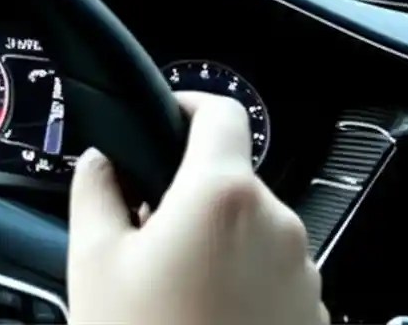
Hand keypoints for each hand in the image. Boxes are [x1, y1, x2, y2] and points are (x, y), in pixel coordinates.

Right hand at [69, 91, 326, 324]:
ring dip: (216, 244)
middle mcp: (276, 224)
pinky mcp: (313, 312)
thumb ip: (96, 191)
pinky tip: (203, 319)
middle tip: (146, 239)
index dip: (188, 103)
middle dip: (189, 197)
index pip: (219, 111)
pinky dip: (240, 284)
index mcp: (221, 195)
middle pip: (230, 178)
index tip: (168, 116)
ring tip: (172, 295)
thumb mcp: (94, 263)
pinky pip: (272, 276)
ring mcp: (302, 272)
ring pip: (251, 231)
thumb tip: (100, 164)